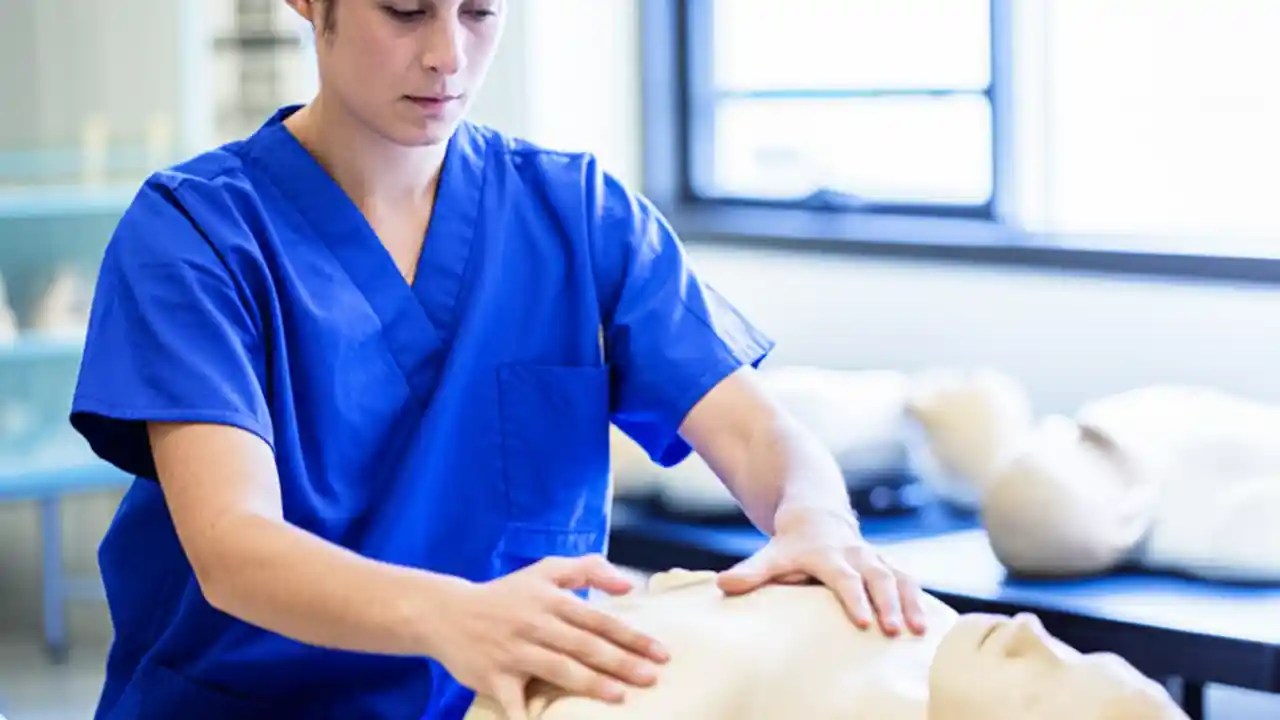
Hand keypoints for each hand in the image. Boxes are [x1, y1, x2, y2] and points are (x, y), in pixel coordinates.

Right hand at [432, 554, 668, 719]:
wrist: (446, 613)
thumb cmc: (506, 595)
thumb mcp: (545, 571)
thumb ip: (588, 570)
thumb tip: (628, 587)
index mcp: (551, 600)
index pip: (599, 620)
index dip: (631, 636)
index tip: (660, 653)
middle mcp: (535, 624)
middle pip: (584, 645)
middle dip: (621, 662)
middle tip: (651, 677)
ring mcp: (514, 652)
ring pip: (558, 669)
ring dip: (591, 683)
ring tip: (621, 695)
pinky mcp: (494, 678)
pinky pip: (514, 703)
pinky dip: (528, 717)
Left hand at [716, 505, 926, 636]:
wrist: (816, 512)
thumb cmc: (791, 541)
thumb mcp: (772, 553)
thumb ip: (751, 571)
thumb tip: (724, 584)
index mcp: (829, 554)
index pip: (844, 578)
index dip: (853, 599)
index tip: (862, 622)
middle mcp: (857, 555)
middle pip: (878, 577)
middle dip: (888, 603)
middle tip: (893, 630)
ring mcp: (875, 559)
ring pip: (900, 578)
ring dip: (911, 602)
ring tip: (919, 629)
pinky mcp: (887, 565)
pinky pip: (909, 581)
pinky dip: (920, 600)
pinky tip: (929, 623)